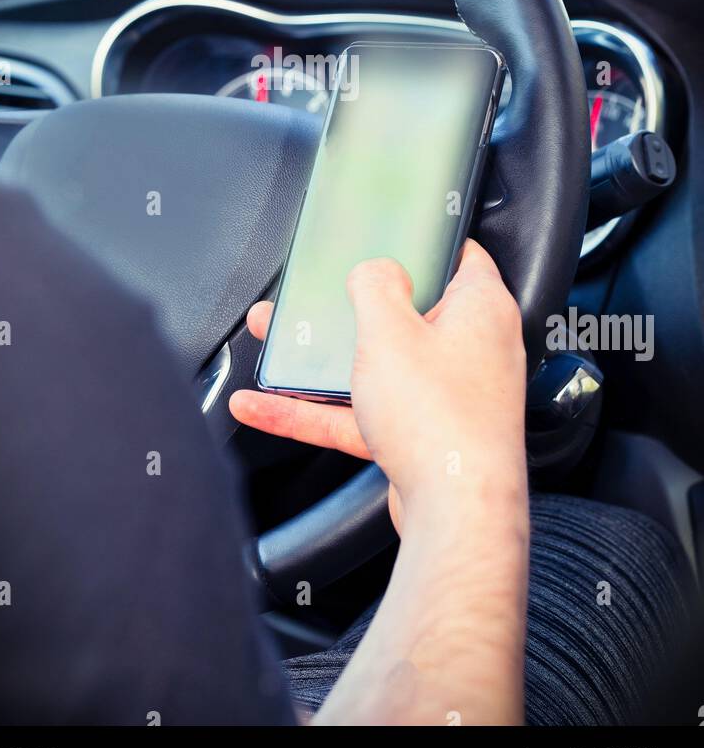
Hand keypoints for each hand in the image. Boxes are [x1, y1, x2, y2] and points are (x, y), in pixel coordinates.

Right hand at [229, 239, 526, 533]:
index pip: (457, 256)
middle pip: (404, 312)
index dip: (421, 242)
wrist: (456, 515)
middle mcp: (470, 349)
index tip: (388, 233)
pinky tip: (266, 405)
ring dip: (322, 359)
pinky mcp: (422, 436)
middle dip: (348, 306)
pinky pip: (362, 412)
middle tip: (314, 295)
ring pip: (375, 366)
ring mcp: (445, 395)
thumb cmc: (443, 422)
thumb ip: (375, 286)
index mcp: (480, 309)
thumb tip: (373, 269)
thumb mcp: (390, 331)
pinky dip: (316, 409)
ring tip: (272, 343)